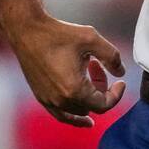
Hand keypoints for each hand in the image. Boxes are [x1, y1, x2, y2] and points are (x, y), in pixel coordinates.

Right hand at [2, 11, 125, 126]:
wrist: (28, 31)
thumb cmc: (59, 34)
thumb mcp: (92, 39)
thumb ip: (112, 56)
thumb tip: (121, 73)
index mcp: (74, 90)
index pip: (103, 105)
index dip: (116, 94)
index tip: (121, 81)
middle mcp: (60, 101)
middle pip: (91, 106)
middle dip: (101, 89)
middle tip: (98, 65)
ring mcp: (48, 101)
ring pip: (77, 111)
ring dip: (88, 96)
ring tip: (89, 74)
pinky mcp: (40, 97)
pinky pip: (61, 114)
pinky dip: (74, 115)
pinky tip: (83, 117)